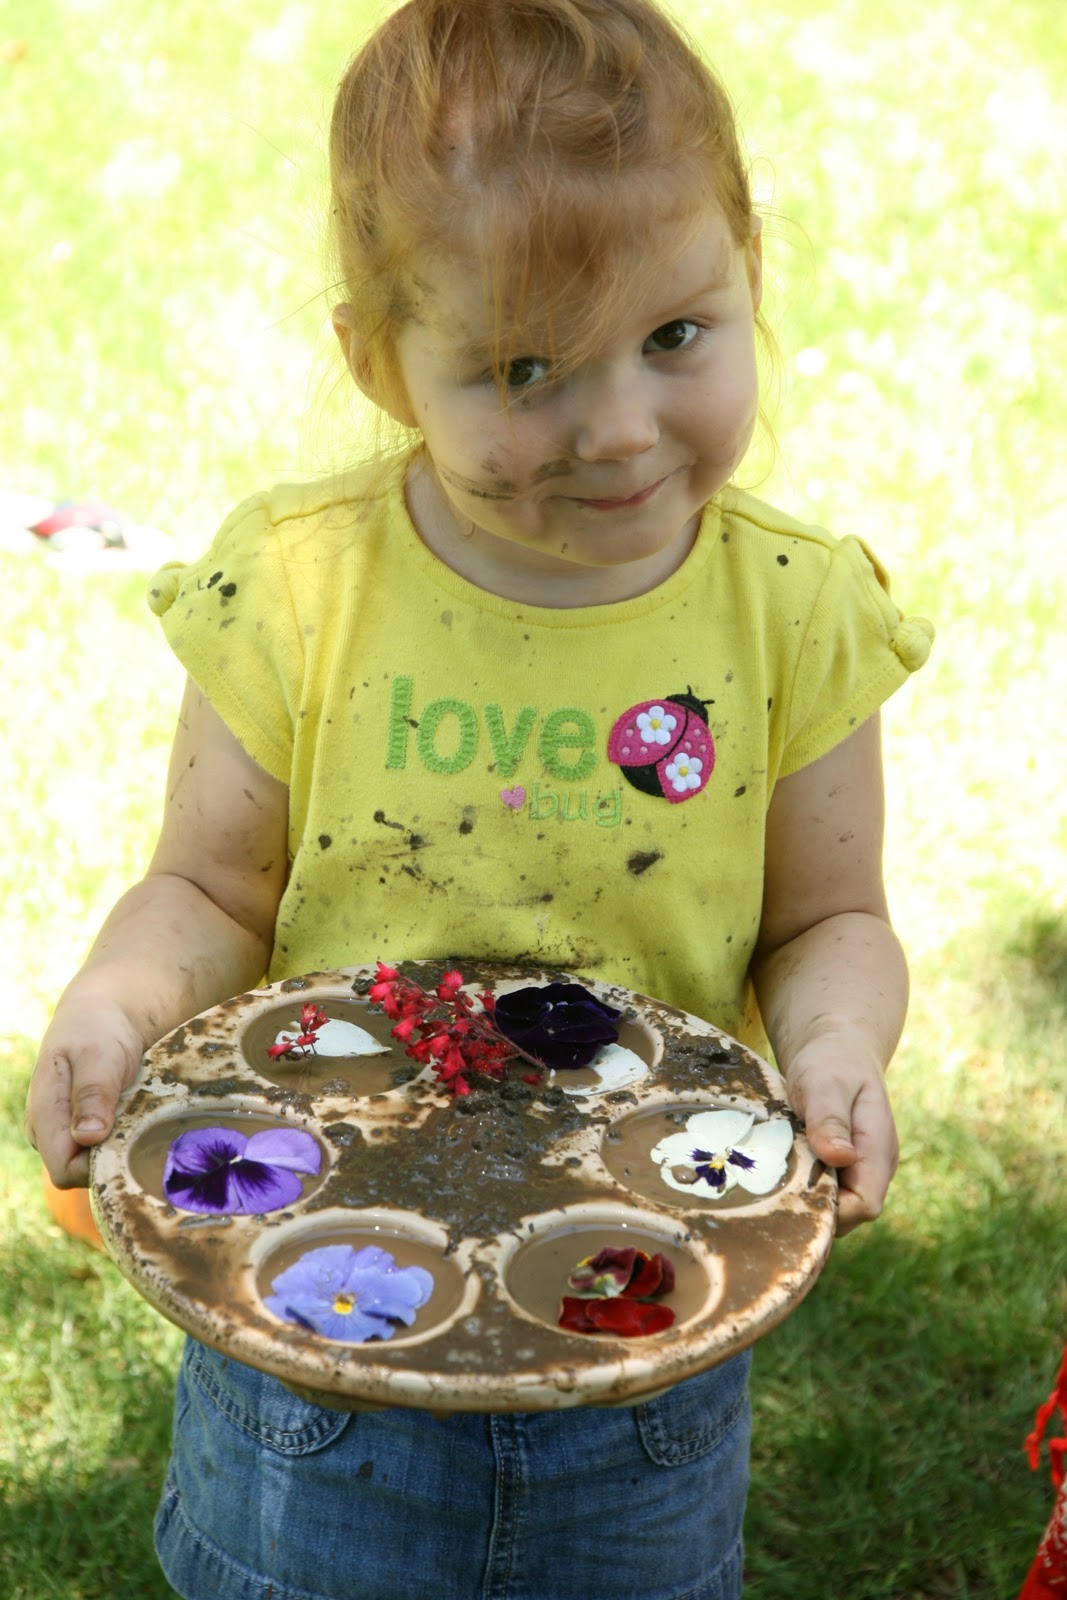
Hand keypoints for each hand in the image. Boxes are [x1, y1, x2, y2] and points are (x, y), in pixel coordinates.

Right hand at [25, 995, 145, 1187]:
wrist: (102, 1015)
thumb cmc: (98, 1029)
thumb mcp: (99, 1054)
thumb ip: (93, 1092)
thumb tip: (87, 1136)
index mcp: (44, 1115)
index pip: (65, 1170)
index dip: (98, 1165)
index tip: (130, 1139)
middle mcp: (49, 1132)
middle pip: (80, 1173)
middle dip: (112, 1158)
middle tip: (141, 1123)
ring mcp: (64, 1133)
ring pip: (93, 1164)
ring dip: (120, 1147)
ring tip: (139, 1115)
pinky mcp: (82, 1131)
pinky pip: (103, 1150)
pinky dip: (123, 1140)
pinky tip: (138, 1119)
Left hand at [785, 1042, 898, 1235]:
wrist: (837, 1051)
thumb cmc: (832, 1062)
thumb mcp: (825, 1084)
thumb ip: (830, 1120)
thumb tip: (840, 1158)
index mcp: (878, 1152)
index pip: (865, 1206)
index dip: (833, 1209)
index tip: (795, 1188)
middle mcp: (874, 1169)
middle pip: (848, 1214)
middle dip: (814, 1206)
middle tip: (775, 1182)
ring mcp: (859, 1170)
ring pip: (834, 1206)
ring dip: (805, 1196)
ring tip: (775, 1172)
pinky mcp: (842, 1168)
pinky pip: (825, 1191)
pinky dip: (802, 1186)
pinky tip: (779, 1169)